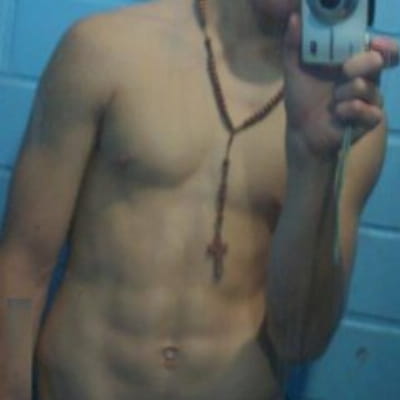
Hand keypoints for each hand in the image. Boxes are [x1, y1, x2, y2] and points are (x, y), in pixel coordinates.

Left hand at [283, 13, 398, 162]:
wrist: (302, 132)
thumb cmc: (302, 100)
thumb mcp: (294, 72)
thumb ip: (294, 47)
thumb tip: (294, 18)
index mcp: (351, 63)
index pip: (375, 47)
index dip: (380, 42)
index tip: (373, 42)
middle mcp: (364, 78)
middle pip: (379, 61)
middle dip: (364, 63)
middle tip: (346, 71)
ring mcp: (369, 100)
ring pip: (370, 88)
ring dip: (345, 94)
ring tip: (332, 103)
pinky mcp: (369, 120)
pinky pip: (370, 112)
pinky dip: (351, 111)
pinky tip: (338, 115)